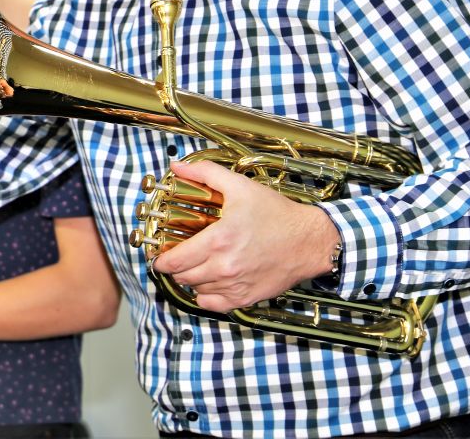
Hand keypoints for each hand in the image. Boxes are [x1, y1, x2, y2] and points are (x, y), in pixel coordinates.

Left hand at [150, 160, 339, 311]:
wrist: (309, 241)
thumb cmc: (277, 215)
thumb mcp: (240, 186)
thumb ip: (206, 174)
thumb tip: (178, 167)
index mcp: (218, 240)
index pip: (175, 260)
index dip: (161, 259)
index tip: (159, 255)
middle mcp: (224, 266)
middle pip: (182, 276)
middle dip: (174, 266)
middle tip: (178, 256)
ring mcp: (235, 284)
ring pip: (196, 288)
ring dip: (191, 278)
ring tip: (196, 264)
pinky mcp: (246, 297)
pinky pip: (213, 303)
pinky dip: (206, 295)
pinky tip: (210, 281)